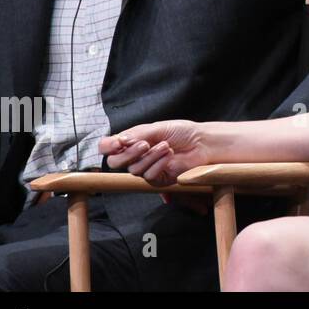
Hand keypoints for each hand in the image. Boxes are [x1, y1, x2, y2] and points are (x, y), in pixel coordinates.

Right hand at [97, 119, 212, 186]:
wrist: (201, 142)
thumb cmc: (181, 132)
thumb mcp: (156, 128)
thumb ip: (136, 135)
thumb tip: (118, 141)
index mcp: (131, 141)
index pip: (108, 147)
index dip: (107, 146)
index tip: (117, 143)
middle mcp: (135, 156)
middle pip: (115, 162)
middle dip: (128, 153)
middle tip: (144, 144)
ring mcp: (145, 168)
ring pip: (133, 170)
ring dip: (149, 156)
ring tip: (165, 146)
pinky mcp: (157, 179)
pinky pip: (149, 176)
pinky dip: (158, 164)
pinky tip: (169, 155)